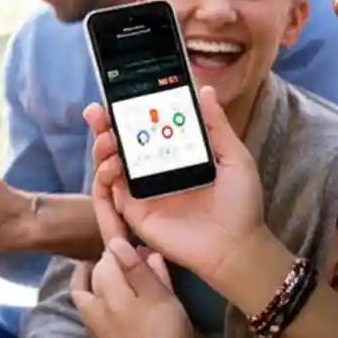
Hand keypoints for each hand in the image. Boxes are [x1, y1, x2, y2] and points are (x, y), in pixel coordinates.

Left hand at [72, 238, 193, 337]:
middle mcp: (96, 306)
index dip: (112, 238)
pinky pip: (89, 312)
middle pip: (95, 274)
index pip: (108, 256)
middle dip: (105, 260)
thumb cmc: (163, 333)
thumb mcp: (160, 297)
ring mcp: (96, 327)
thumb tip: (120, 245)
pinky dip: (93, 299)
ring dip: (91, 279)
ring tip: (99, 272)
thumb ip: (140, 270)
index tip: (114, 221)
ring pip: (86, 294)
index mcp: (112, 290)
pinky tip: (103, 301)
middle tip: (121, 252)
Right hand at [83, 86, 269, 287]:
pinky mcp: (136, 213)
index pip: (149, 129)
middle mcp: (157, 172)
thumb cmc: (241, 204)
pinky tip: (110, 163)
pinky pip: (113, 192)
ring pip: (113, 164)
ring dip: (103, 147)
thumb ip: (216, 125)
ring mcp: (144, 192)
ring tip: (106, 136)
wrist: (235, 246)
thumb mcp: (233, 157)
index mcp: (178, 155)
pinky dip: (106, 176)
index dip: (132, 113)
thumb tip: (205, 90)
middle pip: (124, 144)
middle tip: (96, 112)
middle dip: (106, 125)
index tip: (119, 96)